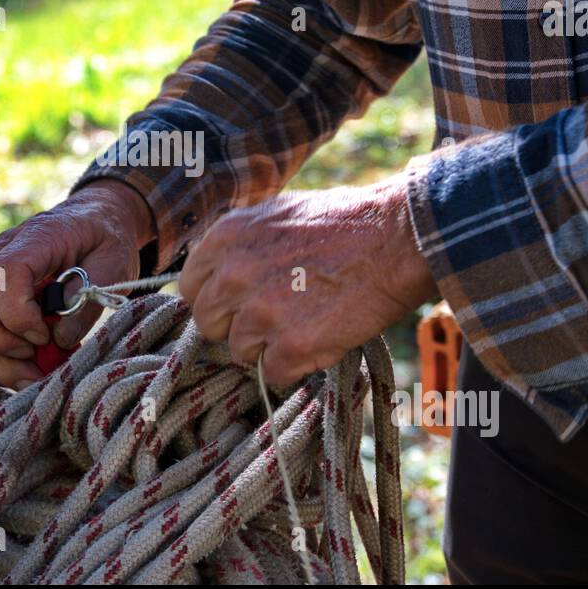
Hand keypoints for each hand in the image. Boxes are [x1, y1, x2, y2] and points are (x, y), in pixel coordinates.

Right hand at [0, 179, 154, 387]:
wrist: (95, 220)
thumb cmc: (106, 238)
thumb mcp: (116, 261)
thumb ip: (90, 297)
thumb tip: (61, 337)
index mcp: (35, 237)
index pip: (3, 271)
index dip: (17, 312)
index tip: (46, 334)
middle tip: (38, 358)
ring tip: (35, 377)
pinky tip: (27, 373)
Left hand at [178, 174, 437, 386]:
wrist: (398, 239)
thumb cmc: (345, 224)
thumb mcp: (277, 214)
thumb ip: (239, 246)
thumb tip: (217, 279)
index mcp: (226, 237)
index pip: (189, 287)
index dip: (215, 300)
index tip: (237, 304)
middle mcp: (234, 274)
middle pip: (208, 324)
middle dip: (236, 327)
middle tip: (275, 318)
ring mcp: (261, 312)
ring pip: (239, 352)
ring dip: (268, 348)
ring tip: (305, 323)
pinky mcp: (291, 345)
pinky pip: (272, 374)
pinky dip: (294, 366)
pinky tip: (319, 340)